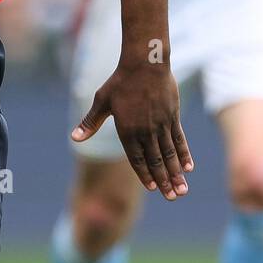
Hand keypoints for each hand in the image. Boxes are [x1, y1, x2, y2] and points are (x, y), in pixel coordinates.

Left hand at [72, 60, 193, 198]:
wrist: (144, 64)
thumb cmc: (120, 82)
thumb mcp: (101, 102)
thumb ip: (90, 123)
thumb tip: (74, 138)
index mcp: (127, 130)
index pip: (137, 159)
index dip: (145, 174)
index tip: (153, 188)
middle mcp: (146, 131)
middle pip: (156, 161)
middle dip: (164, 181)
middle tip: (172, 198)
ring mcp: (161, 124)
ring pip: (170, 154)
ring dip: (176, 173)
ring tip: (182, 190)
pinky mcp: (173, 117)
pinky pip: (180, 139)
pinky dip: (185, 154)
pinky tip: (189, 168)